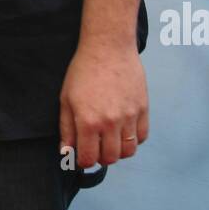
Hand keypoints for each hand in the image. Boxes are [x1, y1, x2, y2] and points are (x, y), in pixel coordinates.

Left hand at [59, 38, 148, 168]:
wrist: (108, 47)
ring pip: (129, 151)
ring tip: (111, 140)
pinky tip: (124, 130)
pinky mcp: (142, 108)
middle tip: (96, 148)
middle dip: (101, 158)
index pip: (88, 159)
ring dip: (119, 151)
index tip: (82, 156)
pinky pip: (142, 136)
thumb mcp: (66, 99)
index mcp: (88, 121)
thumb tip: (66, 152)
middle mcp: (110, 123)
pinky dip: (134, 139)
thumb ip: (67, 129)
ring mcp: (129, 116)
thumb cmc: (83, 71)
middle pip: (110, 158)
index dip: (83, 162)